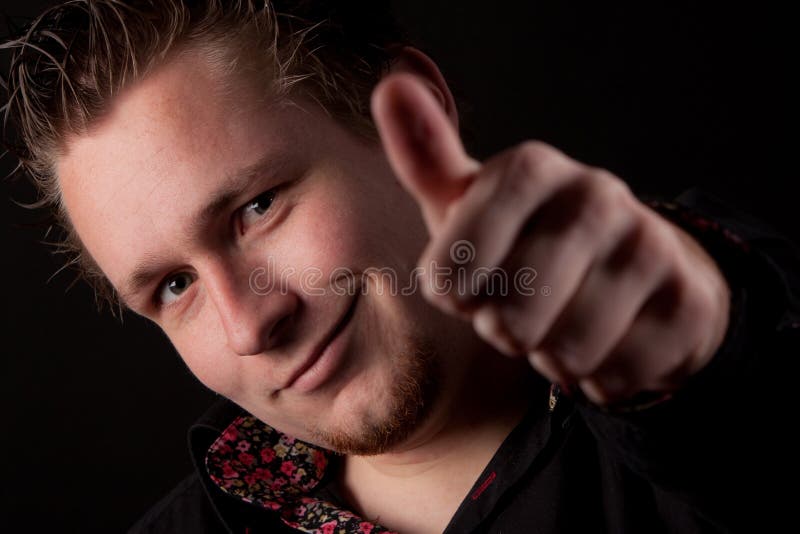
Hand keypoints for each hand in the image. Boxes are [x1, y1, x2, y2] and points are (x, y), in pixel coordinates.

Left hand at [371, 73, 731, 404]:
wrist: (636, 268)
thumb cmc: (528, 240)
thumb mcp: (470, 202)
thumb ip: (427, 161)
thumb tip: (392, 88)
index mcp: (531, 170)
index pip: (456, 264)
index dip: (454, 294)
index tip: (461, 289)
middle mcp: (596, 196)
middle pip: (513, 317)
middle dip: (505, 331)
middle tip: (518, 311)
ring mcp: (650, 246)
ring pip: (566, 352)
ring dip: (552, 357)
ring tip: (561, 324)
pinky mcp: (688, 301)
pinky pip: (613, 377)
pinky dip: (597, 379)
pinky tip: (605, 342)